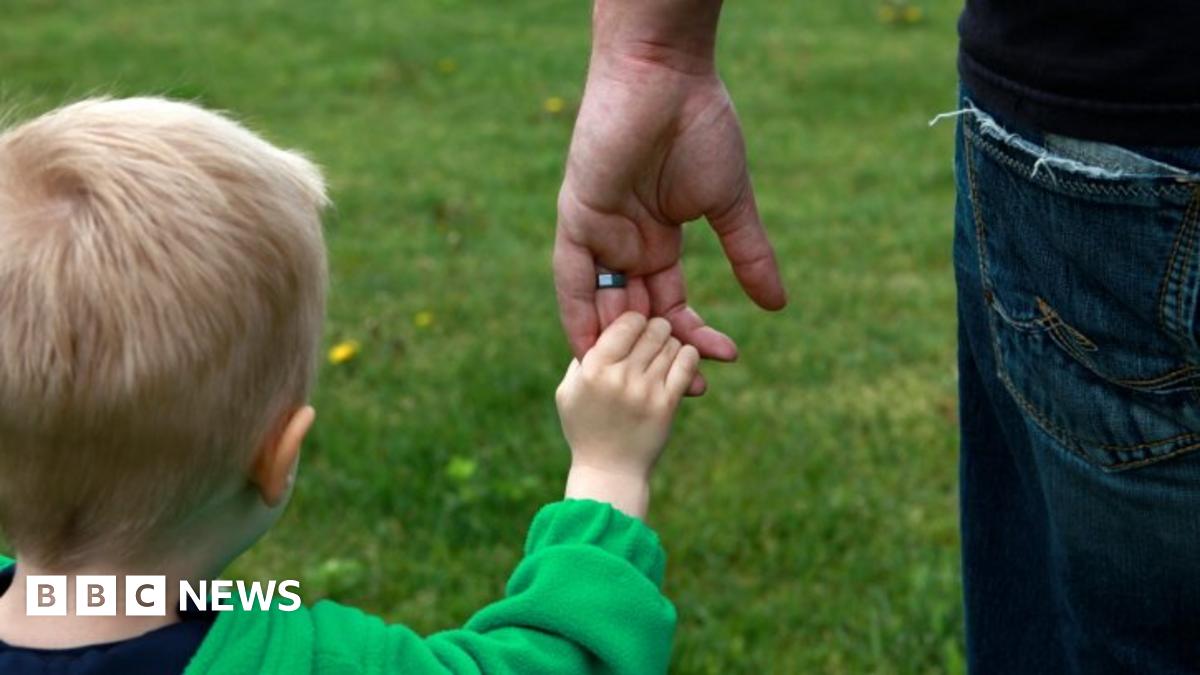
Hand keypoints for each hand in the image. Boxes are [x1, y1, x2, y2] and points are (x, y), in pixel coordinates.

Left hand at [554, 24, 785, 394]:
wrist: (669, 78)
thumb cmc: (700, 127)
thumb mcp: (728, 205)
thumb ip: (748, 255)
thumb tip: (777, 305)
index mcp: (657, 239)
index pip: (671, 303)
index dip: (693, 337)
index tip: (724, 365)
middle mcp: (624, 243)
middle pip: (637, 315)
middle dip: (660, 356)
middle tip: (694, 394)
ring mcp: (599, 233)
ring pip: (604, 305)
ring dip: (623, 349)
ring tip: (647, 389)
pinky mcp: (577, 217)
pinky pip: (570, 278)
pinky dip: (579, 315)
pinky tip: (593, 355)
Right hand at [556, 312, 699, 517]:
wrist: (609, 471)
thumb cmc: (586, 429)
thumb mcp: (568, 391)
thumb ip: (581, 359)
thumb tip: (601, 329)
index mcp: (593, 368)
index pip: (626, 322)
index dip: (634, 320)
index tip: (636, 328)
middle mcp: (619, 376)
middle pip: (653, 329)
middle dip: (657, 329)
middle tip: (656, 336)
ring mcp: (645, 390)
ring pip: (672, 344)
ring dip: (672, 344)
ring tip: (665, 353)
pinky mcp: (666, 405)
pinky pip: (687, 364)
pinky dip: (689, 357)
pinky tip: (682, 360)